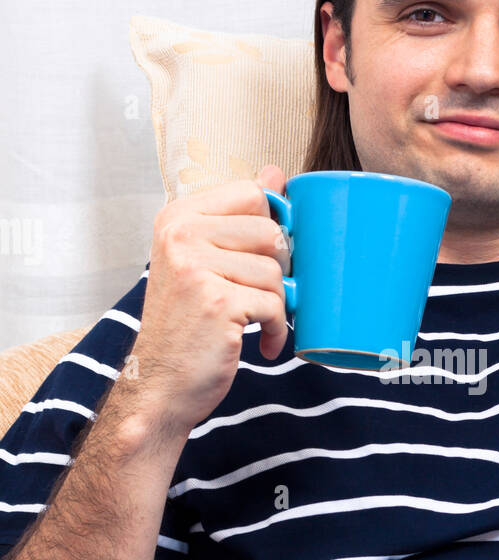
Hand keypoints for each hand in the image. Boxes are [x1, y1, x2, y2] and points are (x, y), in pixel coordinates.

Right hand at [130, 165, 290, 435]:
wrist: (159, 386)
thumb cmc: (186, 326)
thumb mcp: (202, 261)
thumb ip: (237, 216)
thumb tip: (274, 172)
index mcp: (178, 217)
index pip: (253, 194)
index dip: (270, 228)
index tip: (260, 258)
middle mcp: (181, 235)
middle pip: (271, 232)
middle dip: (277, 271)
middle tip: (258, 297)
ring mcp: (196, 268)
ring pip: (276, 272)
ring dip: (277, 305)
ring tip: (255, 322)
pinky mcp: (217, 302)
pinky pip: (276, 305)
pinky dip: (277, 330)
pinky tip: (263, 343)